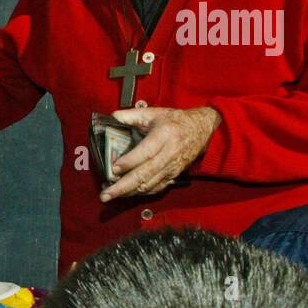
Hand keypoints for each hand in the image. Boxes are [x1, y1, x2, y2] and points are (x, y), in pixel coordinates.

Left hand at [99, 106, 220, 201]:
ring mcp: (172, 167)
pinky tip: (126, 193)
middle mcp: (169, 153)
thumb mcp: (153, 112)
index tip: (114, 169)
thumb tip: (111, 118)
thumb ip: (130, 115)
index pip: (146, 152)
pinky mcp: (173, 175)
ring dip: (128, 192)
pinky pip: (156, 188)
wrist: (202, 130)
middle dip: (122, 186)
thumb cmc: (176, 120)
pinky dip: (140, 192)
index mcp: (164, 134)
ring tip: (110, 195)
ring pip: (149, 184)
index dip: (129, 162)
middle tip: (105, 194)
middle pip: (145, 174)